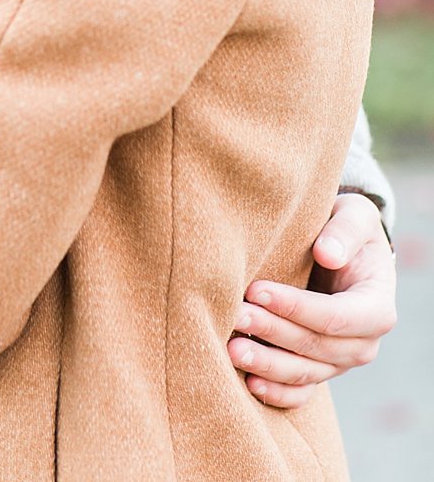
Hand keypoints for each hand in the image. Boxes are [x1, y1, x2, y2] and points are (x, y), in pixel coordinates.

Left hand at [227, 192, 396, 406]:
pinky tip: (249, 383)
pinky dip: (278, 393)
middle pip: (317, 346)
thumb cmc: (344, 229)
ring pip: (305, 372)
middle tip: (233, 315)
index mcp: (376, 307)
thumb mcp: (354, 216)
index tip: (255, 289)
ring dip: (268, 364)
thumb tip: (328, 253)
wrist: (337, 251)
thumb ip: (344, 230)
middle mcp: (362, 341)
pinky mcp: (317, 369)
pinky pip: (301, 392)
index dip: (296, 307)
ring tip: (231, 349)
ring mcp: (339, 361)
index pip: (337, 317)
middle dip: (273, 332)